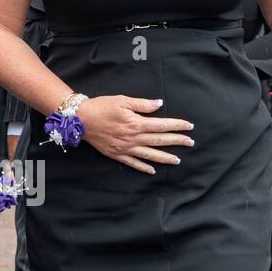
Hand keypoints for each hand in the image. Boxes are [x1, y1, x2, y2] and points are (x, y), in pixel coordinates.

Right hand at [78, 95, 193, 173]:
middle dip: (177, 141)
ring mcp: (125, 148)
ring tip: (177, 160)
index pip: (162, 125)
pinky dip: (143, 167)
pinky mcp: (116, 154)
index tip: (189, 126)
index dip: (177, 125)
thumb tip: (159, 104)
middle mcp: (133, 138)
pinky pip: (133, 163)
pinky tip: (152, 170)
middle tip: (190, 142)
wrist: (81, 120)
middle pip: (159, 140)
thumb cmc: (101, 106)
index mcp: (136, 123)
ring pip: (149, 155)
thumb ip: (142, 104)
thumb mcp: (122, 100)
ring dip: (165, 157)